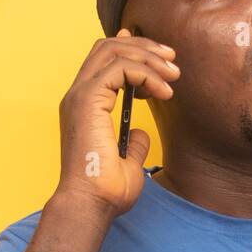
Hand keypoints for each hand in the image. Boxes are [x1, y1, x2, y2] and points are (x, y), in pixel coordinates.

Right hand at [56, 27, 179, 216]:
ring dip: (149, 58)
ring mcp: (79, 96)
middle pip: (108, 47)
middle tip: (173, 61)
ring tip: (174, 75)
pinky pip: (120, 68)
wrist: (90, 205)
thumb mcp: (127, 164)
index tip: (163, 65)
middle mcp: (77, 96)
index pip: (103, 61)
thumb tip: (142, 134)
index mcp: (83, 106)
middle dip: (144, 47)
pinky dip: (146, 73)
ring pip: (113, 50)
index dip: (133, 52)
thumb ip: (133, 144)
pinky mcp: (87, 100)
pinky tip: (163, 92)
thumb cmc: (105, 192)